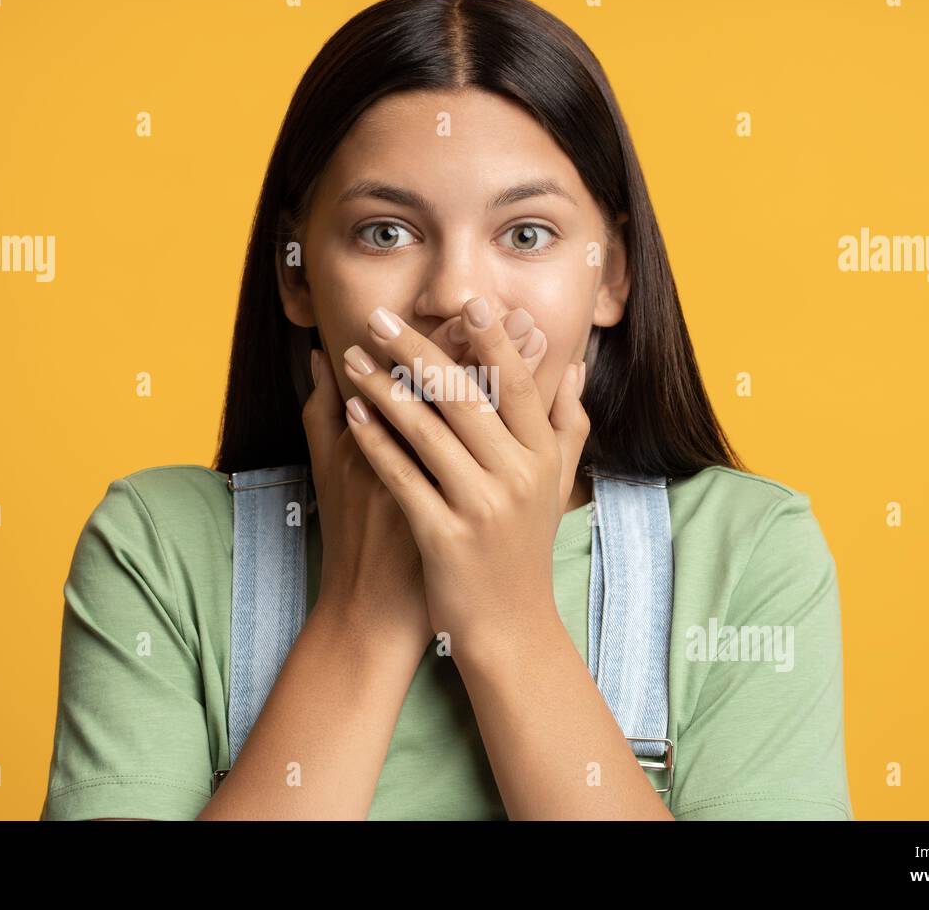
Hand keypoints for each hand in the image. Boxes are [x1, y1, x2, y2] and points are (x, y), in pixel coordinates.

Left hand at [338, 297, 588, 649]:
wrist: (510, 627)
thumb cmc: (525, 546)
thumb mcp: (557, 483)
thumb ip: (567, 422)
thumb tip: (577, 366)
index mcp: (543, 456)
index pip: (517, 383)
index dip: (493, 340)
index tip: (468, 302)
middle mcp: (517, 476)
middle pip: (464, 396)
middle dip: (418, 350)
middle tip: (381, 318)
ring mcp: (481, 507)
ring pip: (426, 430)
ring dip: (384, 387)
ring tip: (353, 356)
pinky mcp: (443, 536)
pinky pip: (401, 475)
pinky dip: (374, 439)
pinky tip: (350, 411)